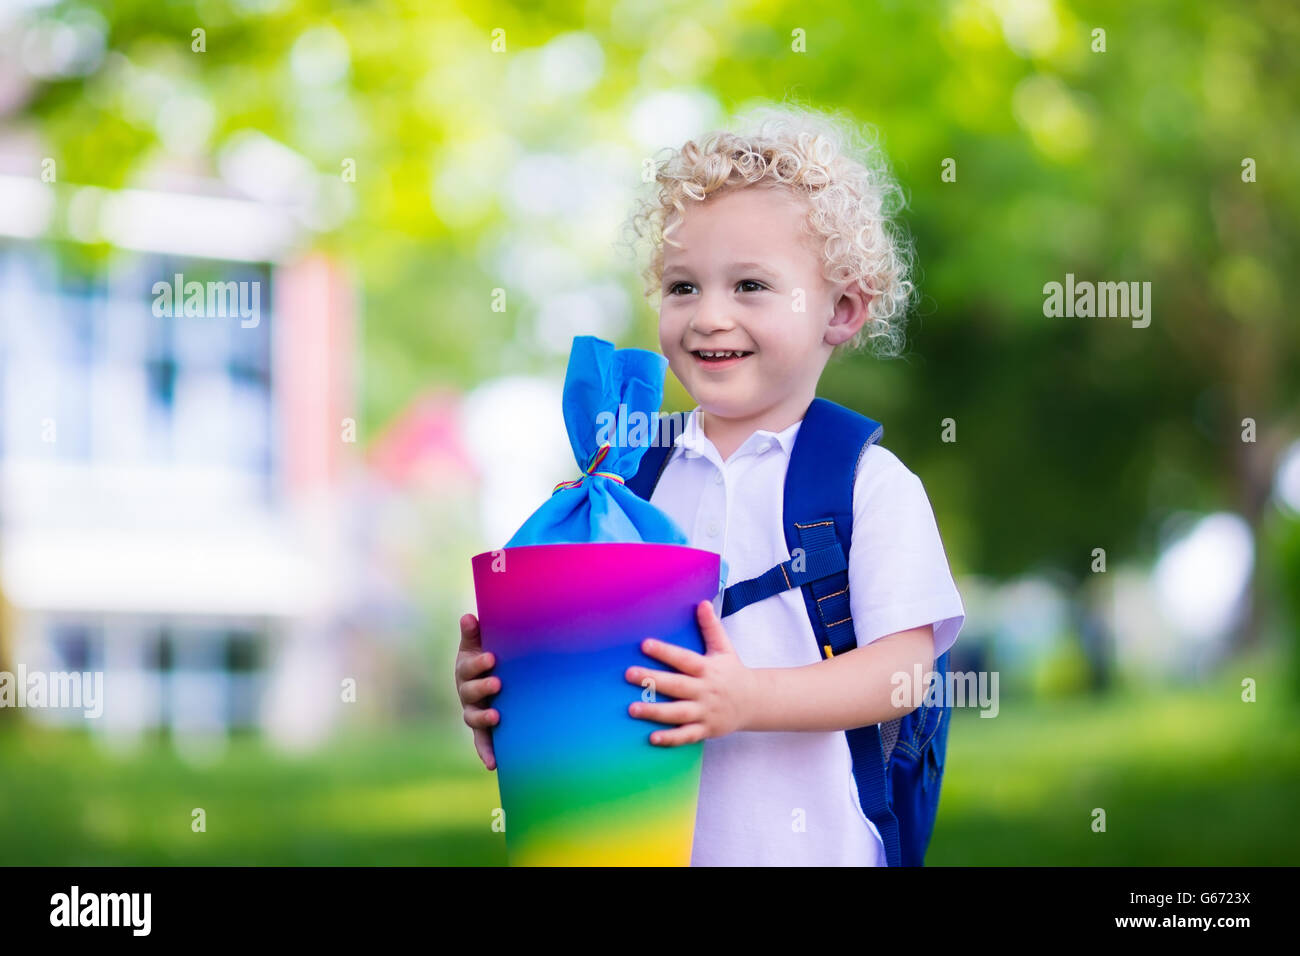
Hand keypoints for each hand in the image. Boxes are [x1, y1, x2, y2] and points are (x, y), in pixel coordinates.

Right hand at [456, 613, 498, 770]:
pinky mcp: (483, 730)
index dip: (478, 664)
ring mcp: (474, 712)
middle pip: (470, 693)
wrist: (490, 678)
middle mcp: (466, 694)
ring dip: (483, 718)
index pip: (468, 668)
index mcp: (465, 672)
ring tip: (496, 716)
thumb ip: (473, 633)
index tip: (492, 657)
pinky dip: (485, 753)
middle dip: (483, 687)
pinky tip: (493, 764)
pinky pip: (481, 742)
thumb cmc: (485, 659)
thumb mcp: (477, 646)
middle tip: (498, 683)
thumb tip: (469, 617)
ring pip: (473, 718)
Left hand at [624, 600, 757, 746]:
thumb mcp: (724, 648)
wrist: (754, 701)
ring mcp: (705, 711)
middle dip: (653, 680)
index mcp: (708, 668)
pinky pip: (687, 735)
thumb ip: (711, 627)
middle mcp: (705, 690)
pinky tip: (652, 738)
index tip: (644, 643)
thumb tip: (703, 603)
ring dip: (655, 712)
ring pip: (678, 713)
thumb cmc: (732, 672)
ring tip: (632, 708)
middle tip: (629, 674)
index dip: (665, 651)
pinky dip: (671, 738)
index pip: (684, 659)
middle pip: (677, 685)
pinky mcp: (706, 729)